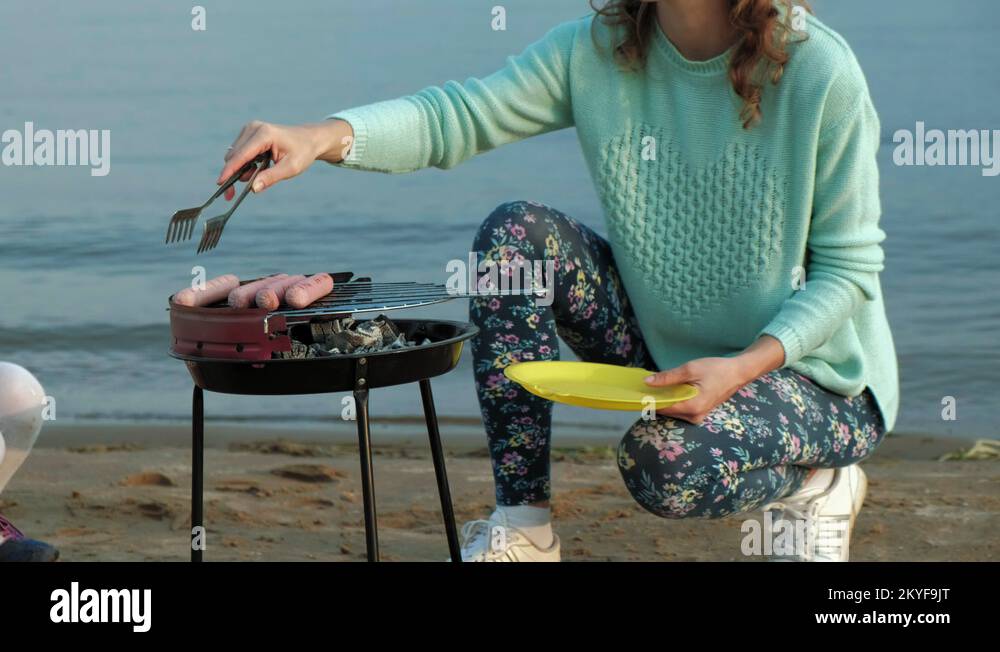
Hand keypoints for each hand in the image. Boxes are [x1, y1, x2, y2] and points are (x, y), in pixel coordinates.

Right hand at [217, 119, 354, 198]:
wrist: (309, 139)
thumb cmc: (302, 152)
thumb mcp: (291, 168)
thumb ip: (271, 177)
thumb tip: (253, 188)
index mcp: (264, 134)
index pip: (241, 155)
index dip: (229, 170)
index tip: (220, 183)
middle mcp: (253, 128)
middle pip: (233, 156)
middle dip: (233, 175)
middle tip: (235, 193)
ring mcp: (249, 129)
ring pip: (233, 155)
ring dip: (240, 170)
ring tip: (257, 175)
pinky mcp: (248, 133)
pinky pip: (238, 153)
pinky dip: (243, 164)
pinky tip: (256, 168)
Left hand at [643, 336, 785, 424]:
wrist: (737, 373)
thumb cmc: (716, 369)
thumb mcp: (690, 369)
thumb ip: (668, 377)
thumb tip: (647, 383)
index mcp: (691, 407)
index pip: (662, 408)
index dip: (648, 401)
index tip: (636, 394)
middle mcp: (694, 416)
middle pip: (666, 412)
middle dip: (654, 401)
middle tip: (643, 387)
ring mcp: (697, 416)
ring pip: (672, 411)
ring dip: (663, 401)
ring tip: (654, 387)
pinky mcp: (699, 412)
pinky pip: (680, 409)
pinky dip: (672, 401)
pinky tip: (667, 390)